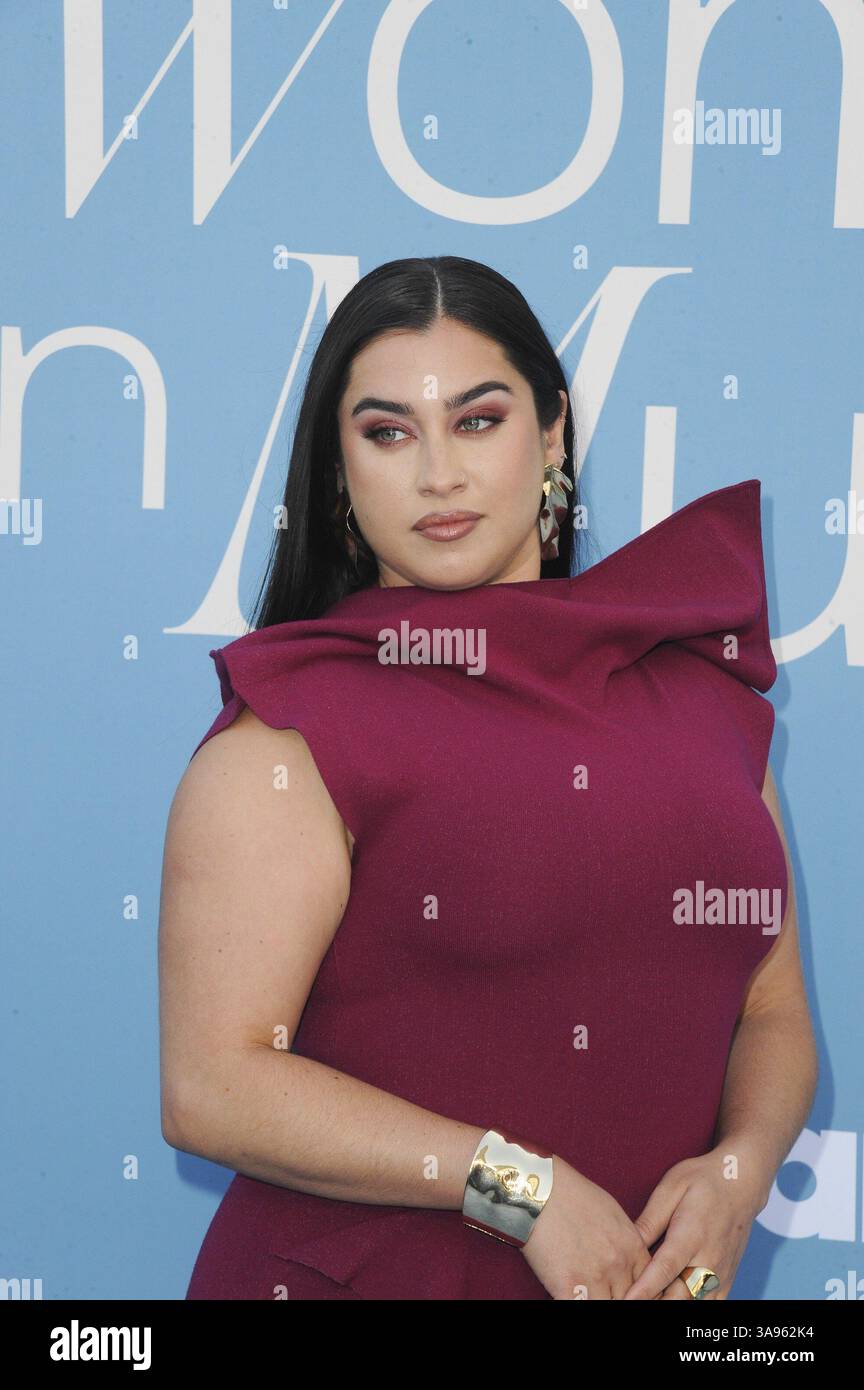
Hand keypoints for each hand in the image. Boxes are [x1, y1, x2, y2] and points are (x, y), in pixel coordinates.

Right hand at [520, 1155, 654, 1299]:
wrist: (540, 1190)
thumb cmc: (572, 1195)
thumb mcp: (612, 1214)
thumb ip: (626, 1242)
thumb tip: (629, 1260)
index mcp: (632, 1246)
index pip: (651, 1285)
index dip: (640, 1293)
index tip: (628, 1292)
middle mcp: (619, 1265)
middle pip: (631, 1300)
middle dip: (618, 1297)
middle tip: (604, 1291)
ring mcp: (595, 1277)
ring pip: (609, 1306)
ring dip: (598, 1300)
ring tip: (586, 1293)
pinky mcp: (569, 1287)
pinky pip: (580, 1308)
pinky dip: (577, 1304)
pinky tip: (570, 1295)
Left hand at [622, 1145, 766, 1299]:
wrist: (742, 1182)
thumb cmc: (703, 1180)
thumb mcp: (671, 1188)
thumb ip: (650, 1220)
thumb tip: (627, 1244)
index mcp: (691, 1235)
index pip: (664, 1269)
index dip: (644, 1289)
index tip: (627, 1299)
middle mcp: (709, 1259)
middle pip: (678, 1295)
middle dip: (653, 1301)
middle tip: (627, 1298)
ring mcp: (721, 1273)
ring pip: (693, 1304)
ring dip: (670, 1303)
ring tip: (649, 1298)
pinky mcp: (727, 1279)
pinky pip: (710, 1305)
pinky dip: (690, 1305)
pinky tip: (672, 1298)